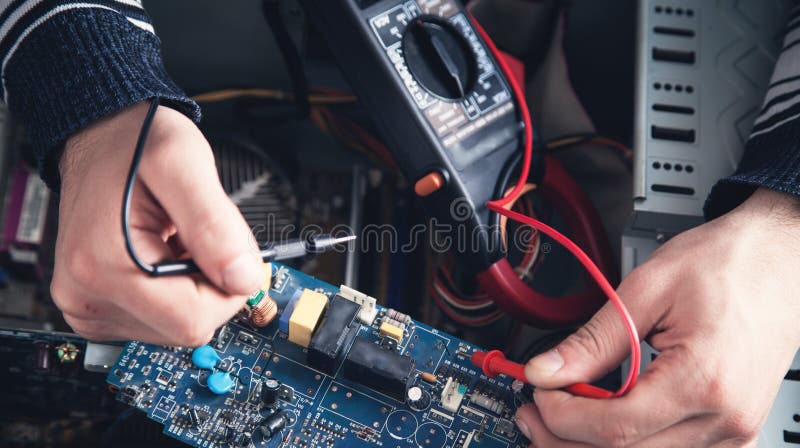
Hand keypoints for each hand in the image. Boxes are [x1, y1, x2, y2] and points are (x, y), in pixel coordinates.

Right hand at [52, 101, 265, 345]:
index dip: (228, 289)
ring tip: (176, 240)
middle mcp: (85, 294)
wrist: (101, 135)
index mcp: (103, 265)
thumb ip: (218, 226)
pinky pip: (156, 321)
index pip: (194, 321)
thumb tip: (245, 280)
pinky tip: (164, 255)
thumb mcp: (186, 164)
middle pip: (185, 329)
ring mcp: (86, 304)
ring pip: (174, 327)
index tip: (227, 249)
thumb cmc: (137, 142)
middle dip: (211, 285)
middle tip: (197, 237)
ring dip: (193, 287)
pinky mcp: (94, 306)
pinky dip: (175, 291)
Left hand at [515, 188, 799, 446]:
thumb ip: (593, 340)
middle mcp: (724, 420)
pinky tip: (599, 425)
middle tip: (532, 414)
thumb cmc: (728, 264)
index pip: (614, 427)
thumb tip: (546, 370)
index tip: (535, 393)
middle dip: (565, 439)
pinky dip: (628, 444)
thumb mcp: (647, 289)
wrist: (780, 258)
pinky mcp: (730, 431)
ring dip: (591, 447)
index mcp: (704, 381)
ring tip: (556, 421)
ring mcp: (732, 432)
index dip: (562, 415)